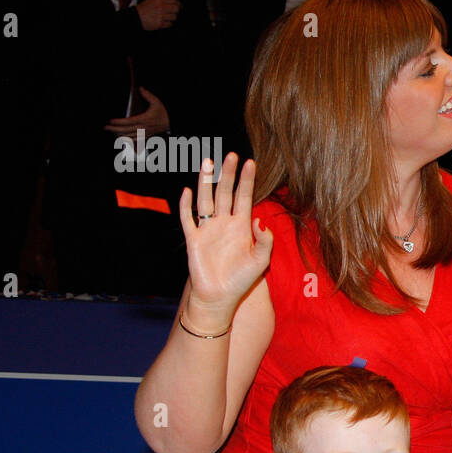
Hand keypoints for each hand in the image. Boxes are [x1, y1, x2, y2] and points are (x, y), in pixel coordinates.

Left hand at [104, 86, 169, 137]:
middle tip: (106, 127)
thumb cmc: (164, 112)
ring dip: (119, 134)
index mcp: (145, 119)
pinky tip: (121, 137)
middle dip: (115, 129)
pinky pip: (135, 139)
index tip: (111, 120)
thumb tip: (140, 88)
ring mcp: (145, 133)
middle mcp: (144, 127)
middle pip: (127, 130)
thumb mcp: (157, 102)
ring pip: (129, 136)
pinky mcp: (146, 135)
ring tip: (111, 131)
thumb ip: (148, 95)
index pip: (129, 121)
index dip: (119, 122)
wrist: (172, 122)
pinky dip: (127, 139)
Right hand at [137, 0, 180, 30]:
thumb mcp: (151, 0)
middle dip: (177, 10)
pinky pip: (170, 24)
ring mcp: (160, 16)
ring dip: (172, 17)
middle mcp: (160, 7)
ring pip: (174, 17)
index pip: (173, 0)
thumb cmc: (143, 9)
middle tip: (176, 11)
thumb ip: (161, 0)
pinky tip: (165, 22)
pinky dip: (168, 23)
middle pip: (176, 8)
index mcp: (158, 0)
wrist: (136, 17)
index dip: (178, 3)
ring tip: (168, 17)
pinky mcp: (160, 24)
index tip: (179, 5)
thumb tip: (173, 1)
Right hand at [179, 153, 274, 313]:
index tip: (250, 162)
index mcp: (242, 226)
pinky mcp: (193, 239)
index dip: (247, 180)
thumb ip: (265, 241)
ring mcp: (208, 230)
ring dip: (206, 182)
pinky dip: (186, 205)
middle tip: (230, 155)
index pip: (244, 197)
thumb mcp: (260, 261)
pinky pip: (188, 219)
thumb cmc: (241, 280)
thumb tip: (260, 220)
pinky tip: (188, 192)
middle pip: (225, 192)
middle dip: (228, 174)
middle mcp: (224, 223)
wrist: (219, 297)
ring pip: (206, 200)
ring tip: (208, 163)